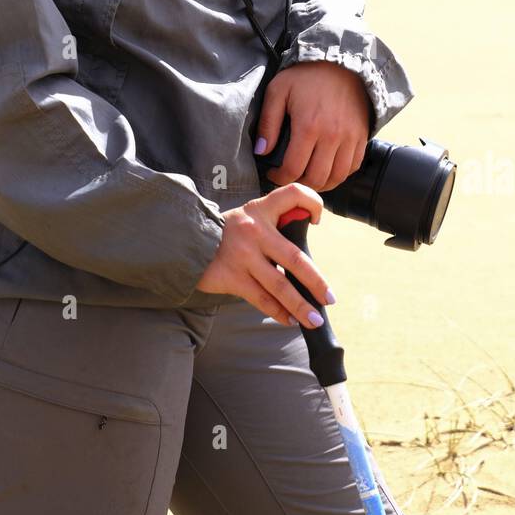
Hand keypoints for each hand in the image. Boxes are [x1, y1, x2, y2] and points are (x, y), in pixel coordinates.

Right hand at [195, 185, 328, 327]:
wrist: (185, 242)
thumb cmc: (226, 234)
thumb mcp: (248, 218)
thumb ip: (273, 227)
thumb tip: (304, 256)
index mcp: (260, 209)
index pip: (293, 194)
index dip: (312, 202)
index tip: (316, 220)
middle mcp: (254, 230)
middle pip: (295, 258)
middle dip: (316, 281)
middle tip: (329, 297)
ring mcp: (243, 255)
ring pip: (280, 286)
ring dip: (300, 306)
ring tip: (314, 320)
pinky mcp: (232, 277)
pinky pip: (261, 299)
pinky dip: (278, 312)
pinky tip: (288, 320)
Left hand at [256, 60, 372, 190]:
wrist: (340, 61)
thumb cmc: (306, 76)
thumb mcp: (278, 91)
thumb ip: (268, 122)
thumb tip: (261, 151)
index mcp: (308, 126)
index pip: (293, 169)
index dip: (279, 177)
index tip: (273, 173)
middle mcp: (332, 136)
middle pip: (316, 179)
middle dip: (299, 184)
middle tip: (290, 178)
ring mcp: (350, 138)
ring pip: (337, 177)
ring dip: (321, 184)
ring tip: (308, 177)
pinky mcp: (362, 136)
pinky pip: (353, 166)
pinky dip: (340, 174)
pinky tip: (327, 168)